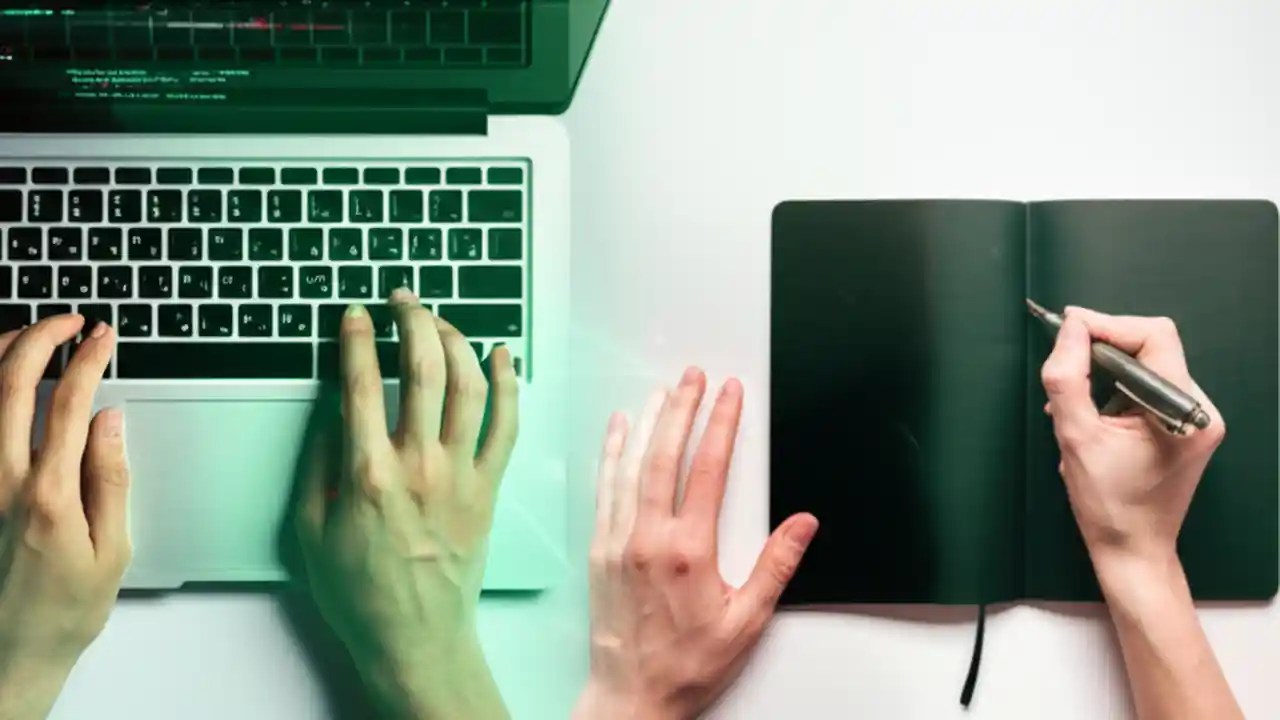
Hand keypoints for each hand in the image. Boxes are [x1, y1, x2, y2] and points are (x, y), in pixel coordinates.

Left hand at [0, 316, 130, 719]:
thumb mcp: (112, 549)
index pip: (66, 403)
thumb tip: (109, 419)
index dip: (87, 359)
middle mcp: (3, 483)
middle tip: (69, 321)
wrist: (11, 654)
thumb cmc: (66, 608)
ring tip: (32, 335)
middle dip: (40, 338)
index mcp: (49, 495)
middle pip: (10, 385)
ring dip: (3, 354)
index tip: (103, 336)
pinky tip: (0, 380)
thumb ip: (110, 477)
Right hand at [293, 291, 516, 719]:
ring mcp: (461, 475)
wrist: (415, 635)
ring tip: (441, 319)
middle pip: (425, 371)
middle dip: (413, 321)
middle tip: (402, 299)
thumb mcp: (309, 527)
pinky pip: (507, 425)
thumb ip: (319, 461)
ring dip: (457, 341)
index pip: (363, 385)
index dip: (358, 339)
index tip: (354, 314)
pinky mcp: (487, 488)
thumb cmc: (358, 589)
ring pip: (469, 388)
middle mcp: (420, 467)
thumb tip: (332, 406)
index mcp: (369, 475)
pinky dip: (508, 384)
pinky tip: (501, 355)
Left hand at [574, 369, 818, 719]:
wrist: (632, 696)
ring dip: (649, 423)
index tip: (730, 393)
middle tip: (695, 376)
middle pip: (666, 456)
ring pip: (632, 466)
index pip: (709, 470)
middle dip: (683, 409)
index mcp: (689, 551)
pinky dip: (612, 455)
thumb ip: (776, 567)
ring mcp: (618, 541)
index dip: (721, 424)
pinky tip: (619, 432)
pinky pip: (605, 489)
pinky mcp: (599, 550)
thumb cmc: (687, 665)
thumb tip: (804, 524)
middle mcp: (648, 538)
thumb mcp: (746, 622)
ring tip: (664, 390)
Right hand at [1040, 307, 1224, 565]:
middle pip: (1150, 347)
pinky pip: (1146, 388)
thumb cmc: (1108, 504)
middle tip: (1065, 371)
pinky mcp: (1183, 425)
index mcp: (1183, 409)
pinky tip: (1093, 417)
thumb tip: (1069, 329)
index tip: (1068, 327)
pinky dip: (1114, 391)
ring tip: (1074, 407)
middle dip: (1101, 352)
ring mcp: (1194, 417)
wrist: (1132, 550)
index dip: (1107, 325)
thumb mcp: (1076, 438)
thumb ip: (1068, 378)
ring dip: (1104, 375)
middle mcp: (1199, 408)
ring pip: (1145, 366)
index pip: (1153, 335)